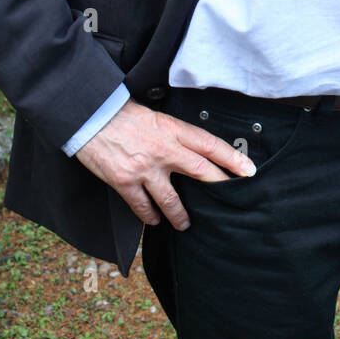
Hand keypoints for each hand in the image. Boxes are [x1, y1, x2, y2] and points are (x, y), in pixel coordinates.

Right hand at [74, 98, 254, 230]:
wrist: (90, 115)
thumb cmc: (123, 114)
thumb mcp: (156, 117)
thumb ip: (174, 134)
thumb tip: (192, 150)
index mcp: (173, 129)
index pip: (211, 145)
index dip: (232, 159)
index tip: (248, 170)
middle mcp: (164, 150)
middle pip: (201, 171)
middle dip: (219, 187)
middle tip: (232, 201)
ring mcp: (145, 168)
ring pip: (172, 200)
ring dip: (180, 216)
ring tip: (185, 224)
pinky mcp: (125, 182)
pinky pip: (143, 206)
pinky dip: (150, 216)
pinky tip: (154, 220)